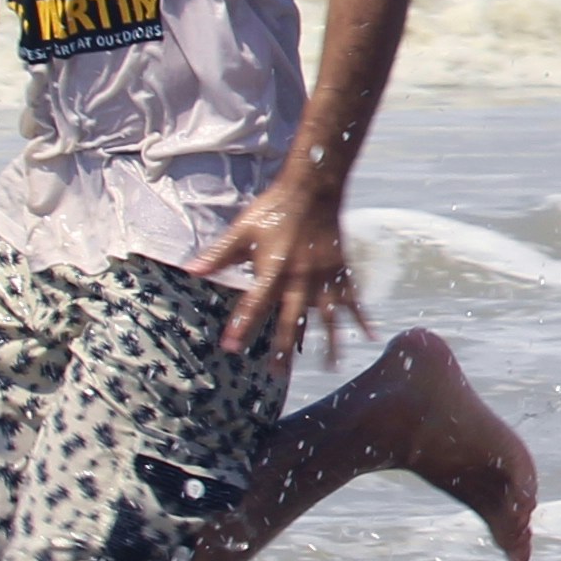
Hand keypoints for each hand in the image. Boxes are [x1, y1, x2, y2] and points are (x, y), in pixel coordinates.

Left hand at [196, 177, 368, 362]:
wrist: (312, 189)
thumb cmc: (274, 209)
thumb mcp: (242, 230)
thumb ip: (219, 254)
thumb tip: (191, 270)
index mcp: (273, 269)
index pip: (254, 304)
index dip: (241, 326)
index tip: (230, 347)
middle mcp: (300, 278)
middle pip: (292, 320)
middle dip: (284, 348)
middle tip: (277, 372)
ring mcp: (324, 277)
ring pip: (327, 317)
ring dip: (329, 343)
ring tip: (330, 366)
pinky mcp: (340, 271)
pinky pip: (352, 299)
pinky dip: (361, 318)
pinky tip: (370, 335)